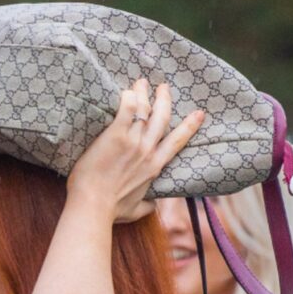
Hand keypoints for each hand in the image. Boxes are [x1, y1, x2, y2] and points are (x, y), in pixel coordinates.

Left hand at [66, 79, 206, 223]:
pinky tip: (126, 91)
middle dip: (165, 99)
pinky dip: (128, 97)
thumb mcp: (136, 210)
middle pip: (162, 117)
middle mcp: (147, 150)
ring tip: (141, 82)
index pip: (177, 141)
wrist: (94, 206)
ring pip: (145, 109)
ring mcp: (133, 141)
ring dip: (144, 93)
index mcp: (155, 167)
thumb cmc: (111, 210)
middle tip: (164, 87)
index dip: (189, 125)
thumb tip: (153, 206)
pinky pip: (126, 109)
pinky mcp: (115, 135)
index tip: (198, 113)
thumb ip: (147, 205)